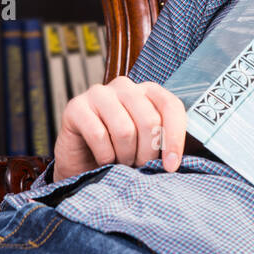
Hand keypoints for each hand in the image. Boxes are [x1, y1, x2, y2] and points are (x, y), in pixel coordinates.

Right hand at [52, 75, 185, 182]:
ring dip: (125, 156)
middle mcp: (125, 86)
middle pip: (149, 121)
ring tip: (121, 163)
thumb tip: (177, 160)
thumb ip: (164, 143)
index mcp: (148, 91)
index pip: (171, 106)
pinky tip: (104, 160)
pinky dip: (105, 156)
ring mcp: (99, 93)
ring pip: (125, 130)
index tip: (171, 166)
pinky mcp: (76, 106)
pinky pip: (99, 135)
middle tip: (139, 167)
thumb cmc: (120, 154)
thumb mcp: (148, 146)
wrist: (82, 165)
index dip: (175, 138)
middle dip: (147, 153)